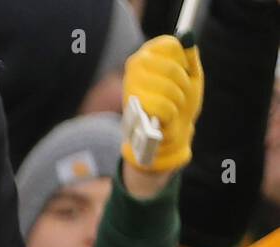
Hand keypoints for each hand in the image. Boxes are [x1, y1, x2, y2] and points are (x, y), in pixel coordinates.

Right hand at [121, 34, 203, 172]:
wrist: (167, 133)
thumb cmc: (179, 102)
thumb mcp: (191, 75)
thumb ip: (189, 56)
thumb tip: (186, 36)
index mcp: (147, 55)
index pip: (170, 46)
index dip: (183, 61)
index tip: (183, 72)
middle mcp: (134, 68)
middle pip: (172, 69)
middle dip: (182, 84)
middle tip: (179, 93)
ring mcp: (131, 88)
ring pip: (169, 89)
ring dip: (177, 101)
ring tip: (171, 106)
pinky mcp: (133, 110)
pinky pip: (164, 107)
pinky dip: (171, 114)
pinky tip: (164, 117)